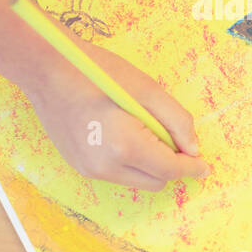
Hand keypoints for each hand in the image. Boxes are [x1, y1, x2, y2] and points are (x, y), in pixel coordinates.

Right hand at [17, 36, 209, 191]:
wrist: (47, 70)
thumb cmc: (98, 73)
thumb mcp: (147, 89)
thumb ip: (176, 121)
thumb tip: (193, 149)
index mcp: (125, 146)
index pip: (169, 169)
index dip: (191, 168)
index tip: (204, 166)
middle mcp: (105, 167)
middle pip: (155, 181)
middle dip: (168, 164)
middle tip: (166, 134)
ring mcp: (88, 170)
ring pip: (135, 180)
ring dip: (146, 163)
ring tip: (137, 127)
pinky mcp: (78, 167)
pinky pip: (115, 173)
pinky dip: (127, 160)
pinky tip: (118, 131)